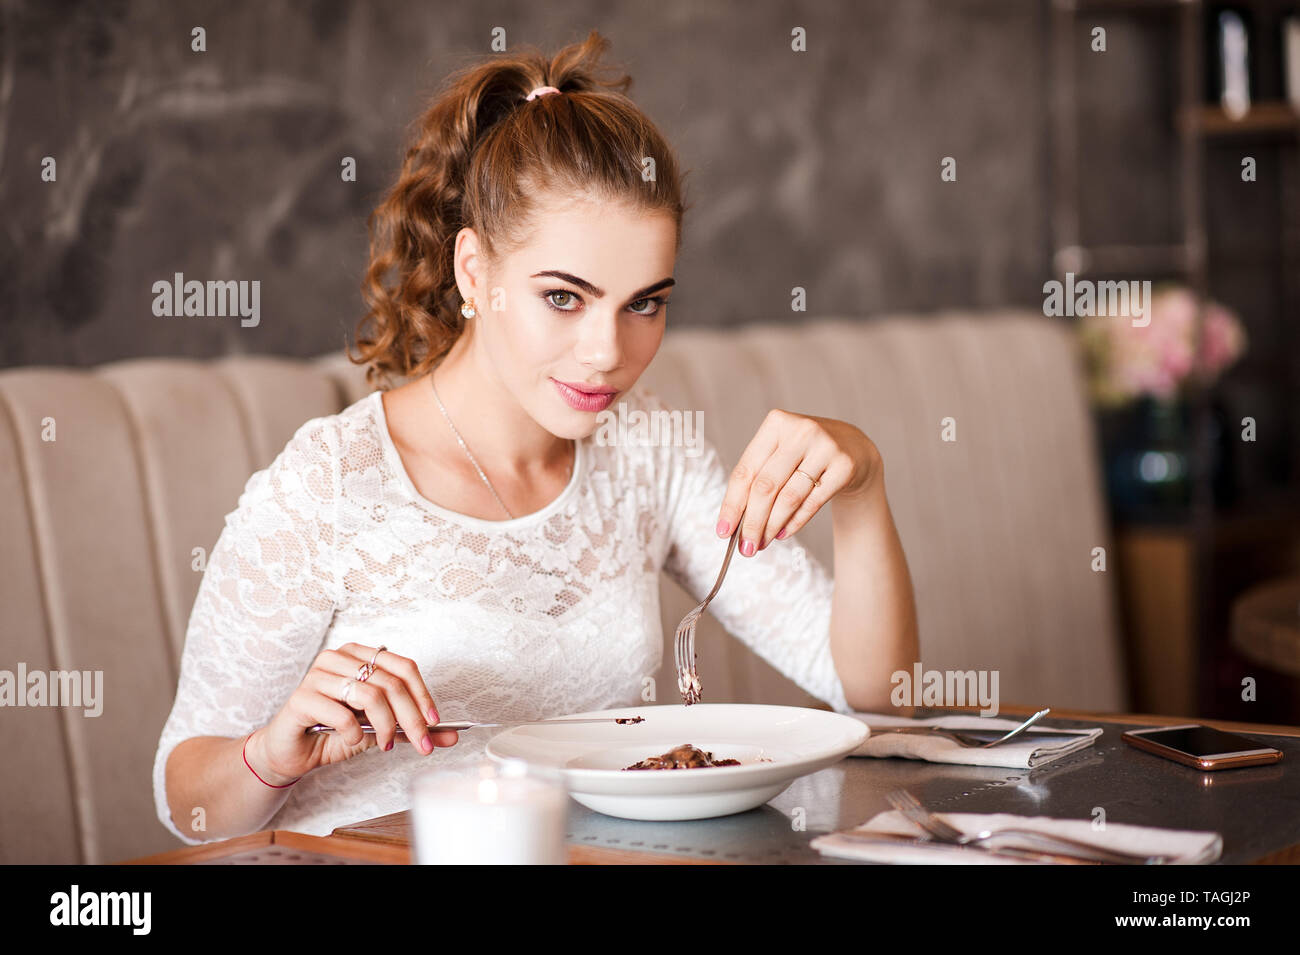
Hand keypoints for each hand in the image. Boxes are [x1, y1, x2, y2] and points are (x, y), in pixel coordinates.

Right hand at [248, 643, 459, 783]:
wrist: (290, 753)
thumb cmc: (334, 733)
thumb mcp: (379, 730)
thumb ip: (411, 727)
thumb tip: (450, 734)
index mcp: (359, 655)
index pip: (403, 666)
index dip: (423, 694)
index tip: (435, 722)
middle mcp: (338, 658)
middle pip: (390, 682)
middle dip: (412, 718)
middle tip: (422, 744)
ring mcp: (317, 674)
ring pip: (370, 695)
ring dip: (385, 726)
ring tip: (386, 745)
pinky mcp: (302, 697)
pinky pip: (342, 714)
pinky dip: (354, 734)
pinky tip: (351, 741)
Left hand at [715, 408, 879, 555]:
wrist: (854, 448)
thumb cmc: (805, 454)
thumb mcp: (781, 453)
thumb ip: (758, 480)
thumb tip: (735, 522)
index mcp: (776, 423)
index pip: (745, 470)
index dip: (731, 504)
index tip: (722, 531)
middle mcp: (801, 431)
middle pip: (765, 487)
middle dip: (752, 522)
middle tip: (745, 547)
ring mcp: (825, 447)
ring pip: (789, 498)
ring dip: (771, 527)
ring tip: (761, 543)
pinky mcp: (844, 466)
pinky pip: (812, 503)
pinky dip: (793, 523)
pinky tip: (782, 534)